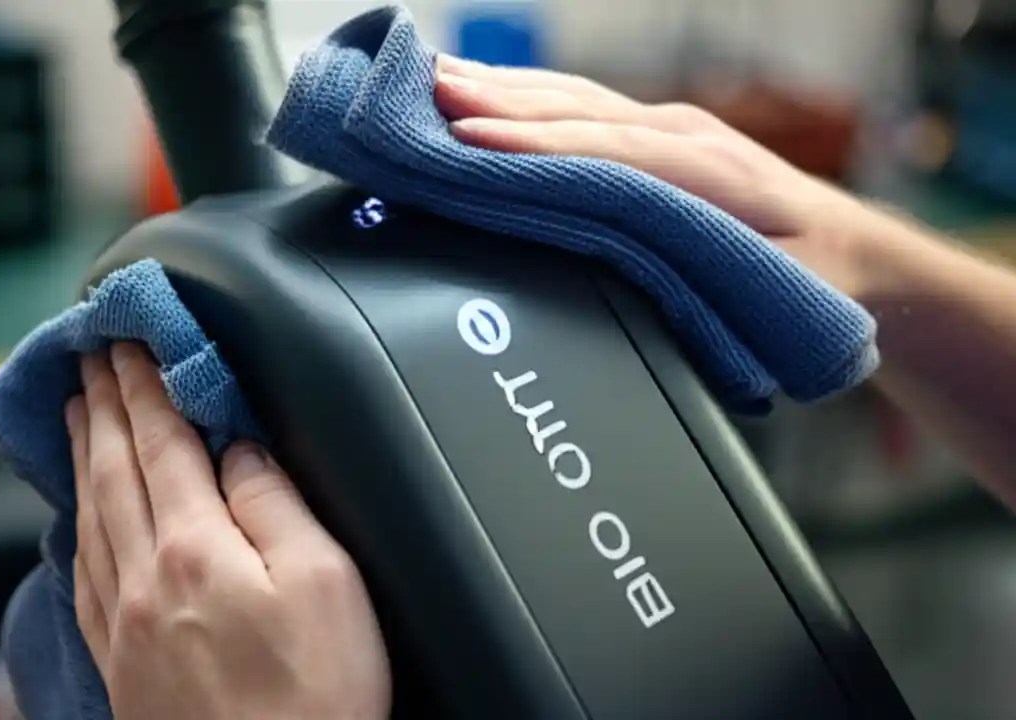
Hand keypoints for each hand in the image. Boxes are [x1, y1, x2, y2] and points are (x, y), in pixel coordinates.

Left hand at [65, 342, 390, 719]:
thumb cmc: (317, 700)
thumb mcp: (326, 584)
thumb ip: (277, 505)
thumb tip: (240, 450)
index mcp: (196, 549)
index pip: (162, 443)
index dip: (146, 385)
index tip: (129, 341)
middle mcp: (145, 580)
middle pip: (116, 470)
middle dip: (106, 405)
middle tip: (90, 356)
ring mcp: (123, 625)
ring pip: (91, 514)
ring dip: (85, 454)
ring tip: (77, 412)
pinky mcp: (120, 664)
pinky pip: (83, 571)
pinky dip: (78, 523)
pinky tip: (78, 515)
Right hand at [434, 54, 892, 300]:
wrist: (862, 256)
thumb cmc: (816, 279)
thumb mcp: (773, 292)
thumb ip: (703, 275)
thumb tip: (620, 278)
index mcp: (708, 172)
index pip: (605, 151)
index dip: (534, 145)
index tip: (470, 137)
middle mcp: (682, 135)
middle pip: (575, 110)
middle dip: (497, 99)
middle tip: (425, 90)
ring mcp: (667, 129)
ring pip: (572, 99)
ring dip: (502, 88)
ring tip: (432, 78)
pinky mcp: (654, 136)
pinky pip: (580, 106)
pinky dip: (526, 96)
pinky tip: (484, 89)